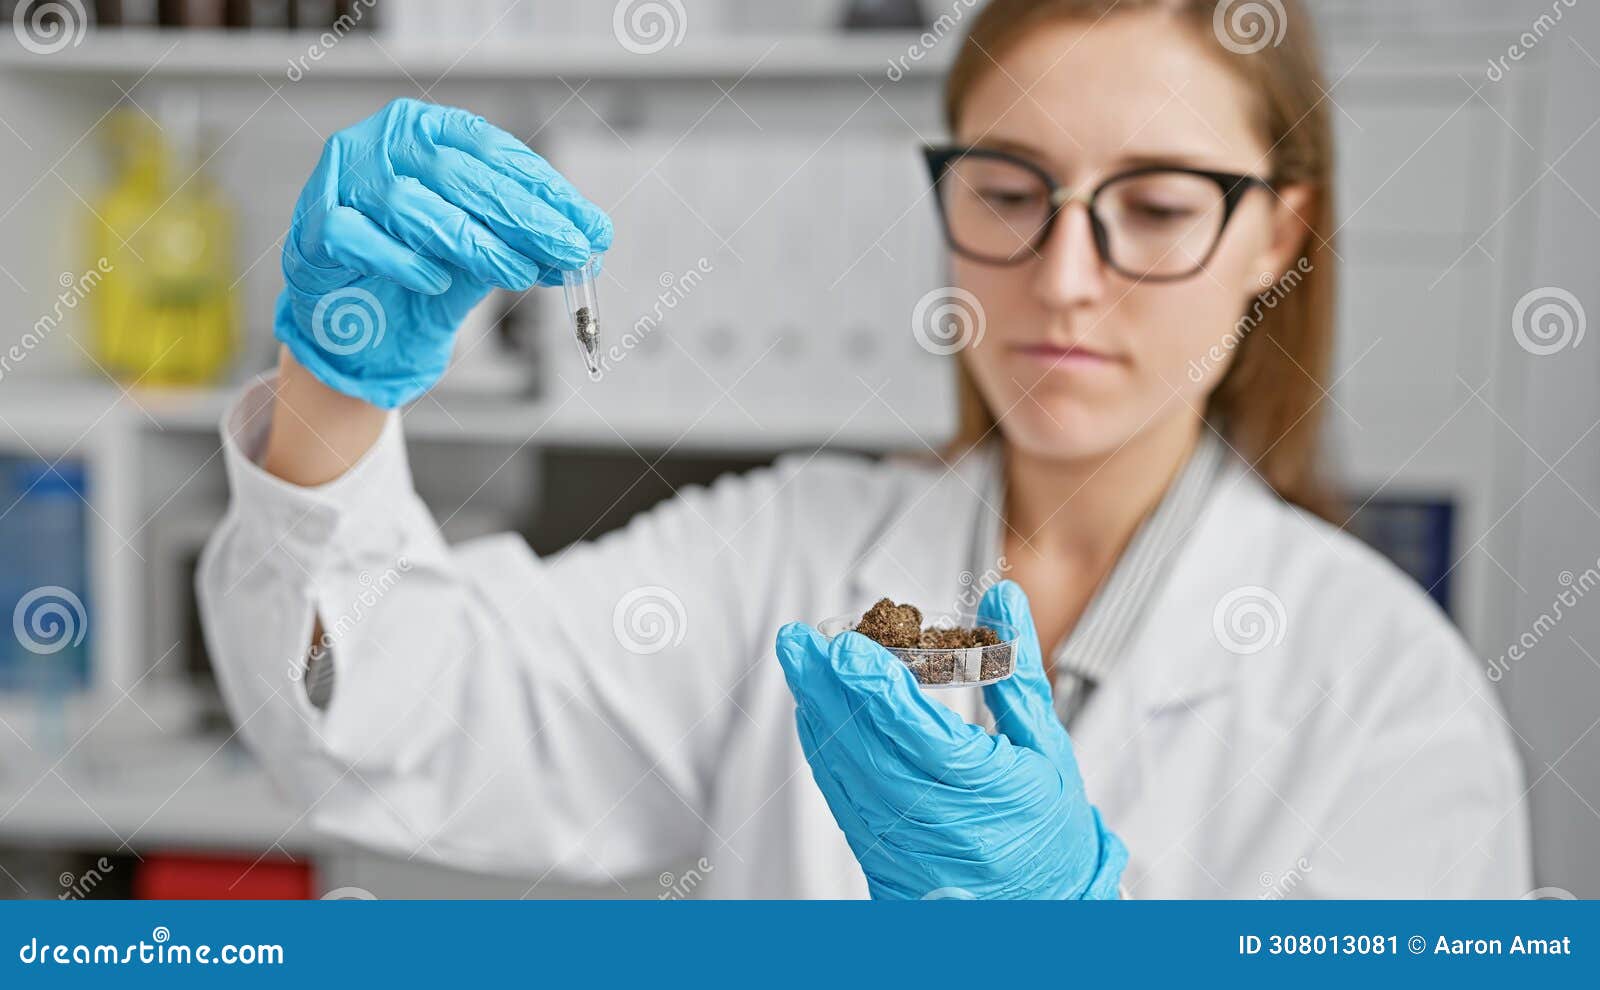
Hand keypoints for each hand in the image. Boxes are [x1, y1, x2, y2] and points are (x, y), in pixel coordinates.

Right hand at [275, 98, 611, 407]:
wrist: (350, 316)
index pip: (494, 151)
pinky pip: (359, 237)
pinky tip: (437, 280)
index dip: (547, 189)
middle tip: (571, 250)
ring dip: (473, 242)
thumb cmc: (415, 268)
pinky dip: (403, 260)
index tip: (591, 227)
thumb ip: (521, 241)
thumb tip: (585, 245)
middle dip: (524, 216)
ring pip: (411, 203)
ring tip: (518, 273)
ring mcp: (342, 180)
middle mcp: (382, 144)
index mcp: (427, 131)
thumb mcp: (479, 251)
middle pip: (460, 173)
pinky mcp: (314, 226)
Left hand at [775, 581, 1126, 898]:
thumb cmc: (1050, 827)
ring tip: (799, 662)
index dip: (877, 688)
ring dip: (816, 712)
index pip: (920, 733)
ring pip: (844, 771)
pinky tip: (814, 711)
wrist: (1043, 915)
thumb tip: (1003, 595)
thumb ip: (1015, 668)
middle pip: (865, 747)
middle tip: (796, 639)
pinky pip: (841, 796)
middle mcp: (937, 824)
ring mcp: (902, 846)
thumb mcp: (1045, 744)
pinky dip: (823, 748)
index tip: (846, 646)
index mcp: (988, 792)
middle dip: (825, 688)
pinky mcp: (879, 858)